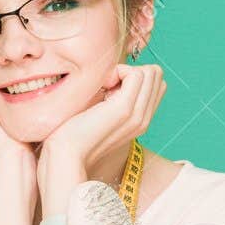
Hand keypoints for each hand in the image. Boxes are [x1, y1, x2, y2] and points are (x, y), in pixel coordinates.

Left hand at [36, 63, 165, 187]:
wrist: (67, 154)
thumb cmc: (75, 132)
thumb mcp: (101, 112)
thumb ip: (114, 97)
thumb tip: (116, 74)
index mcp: (140, 120)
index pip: (156, 83)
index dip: (134, 76)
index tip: (110, 87)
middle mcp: (144, 119)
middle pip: (156, 75)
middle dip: (132, 70)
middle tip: (108, 85)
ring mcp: (137, 114)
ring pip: (150, 72)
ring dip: (125, 71)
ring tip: (104, 87)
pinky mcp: (125, 108)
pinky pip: (136, 73)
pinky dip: (118, 71)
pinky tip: (102, 86)